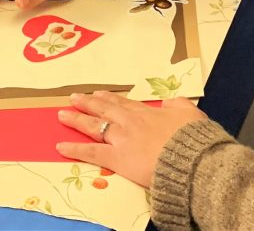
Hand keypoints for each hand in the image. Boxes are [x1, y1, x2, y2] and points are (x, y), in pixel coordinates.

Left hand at [56, 91, 208, 187]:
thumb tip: (170, 103)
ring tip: (62, 114)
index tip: (99, 94)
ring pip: (95, 126)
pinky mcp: (116, 158)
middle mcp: (130, 122)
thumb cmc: (193, 139)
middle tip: (74, 98)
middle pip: (105, 110)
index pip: (124, 104)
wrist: (189, 159)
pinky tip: (60, 146)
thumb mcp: (190, 114)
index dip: (110, 99)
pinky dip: (75, 149)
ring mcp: (121, 138)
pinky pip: (91, 152)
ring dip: (77, 120)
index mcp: (148, 113)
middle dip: (88, 103)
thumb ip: (178, 106)